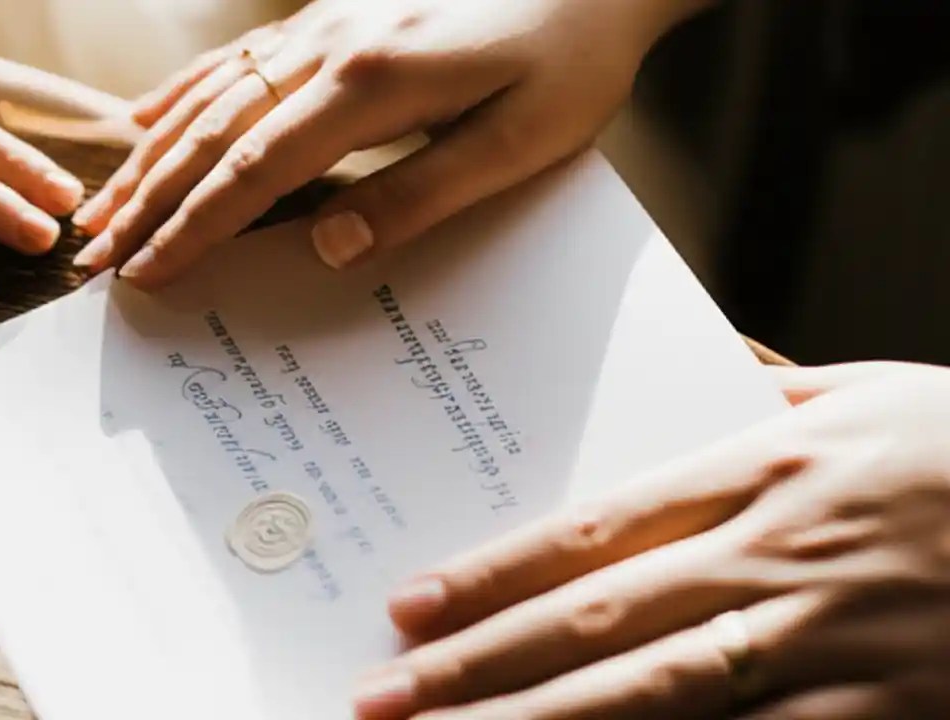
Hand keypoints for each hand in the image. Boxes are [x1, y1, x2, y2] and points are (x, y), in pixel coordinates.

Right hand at [71, 0, 707, 287]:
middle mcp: (331, 47)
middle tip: (97, 251)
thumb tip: (328, 248)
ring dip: (152, 153)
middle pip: (215, 133)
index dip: (195, 226)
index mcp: (370, 86)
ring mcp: (326, 24)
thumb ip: (419, 196)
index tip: (146, 272)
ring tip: (105, 202)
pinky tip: (147, 114)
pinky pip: (240, 55)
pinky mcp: (335, 15)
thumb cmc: (570, 63)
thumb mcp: (516, 144)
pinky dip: (186, 89)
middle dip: (151, 198)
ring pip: (214, 95)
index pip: (255, 171)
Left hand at [356, 362, 949, 718]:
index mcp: (760, 470)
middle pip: (598, 620)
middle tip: (384, 694)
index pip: (594, 528)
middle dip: (481, 665)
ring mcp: (829, 641)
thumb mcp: (872, 396)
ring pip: (656, 695)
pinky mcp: (883, 710)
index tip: (411, 605)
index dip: (494, 571)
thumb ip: (768, 391)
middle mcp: (777, 556)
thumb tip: (696, 370)